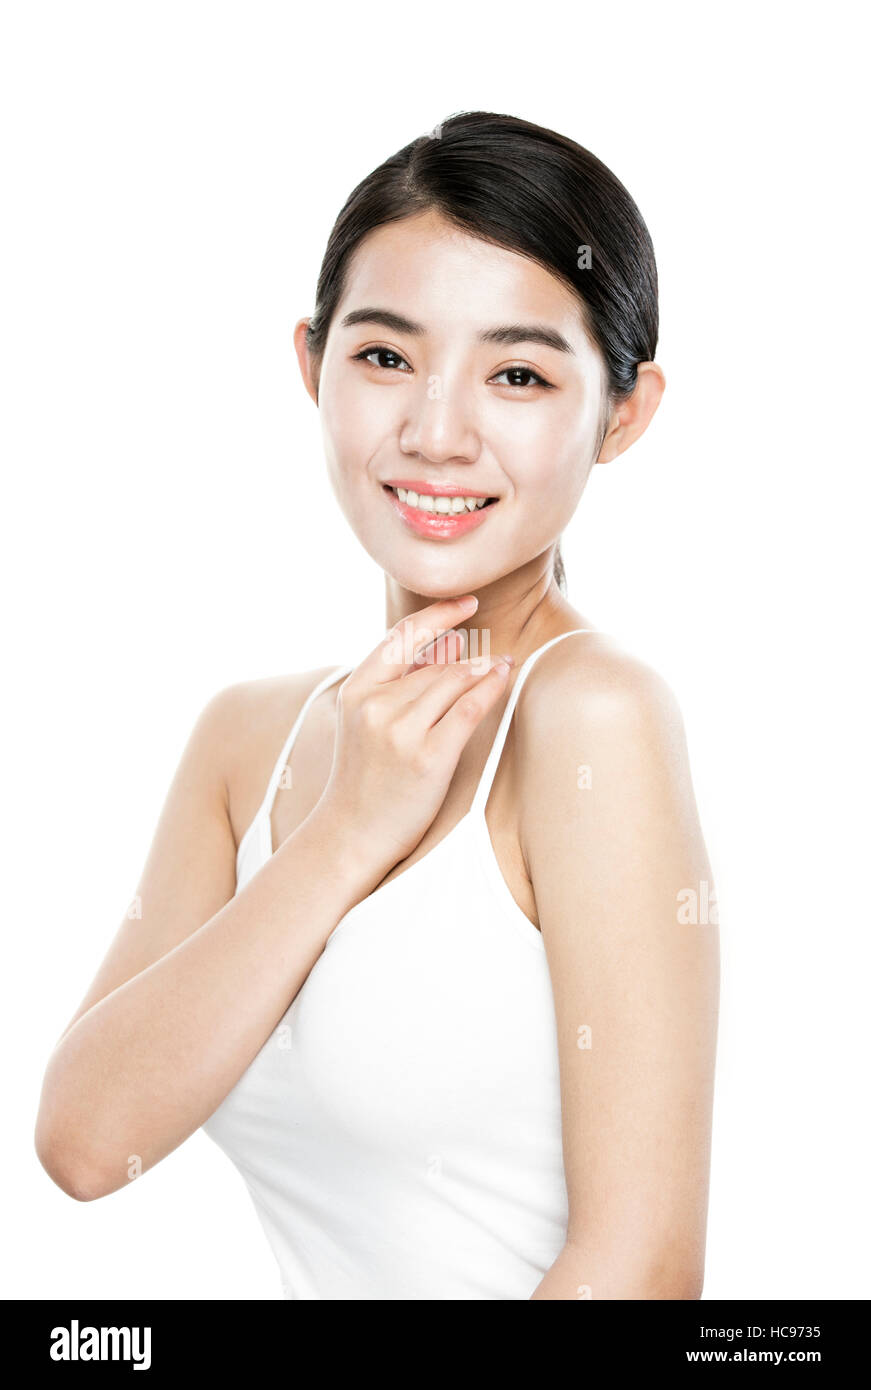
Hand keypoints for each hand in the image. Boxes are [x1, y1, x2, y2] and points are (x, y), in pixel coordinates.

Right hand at [314, 595, 512, 882]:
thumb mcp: (368, 721)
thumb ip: (402, 681)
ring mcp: (401, 731)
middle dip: (466, 657)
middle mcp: (376, 705)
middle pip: (435, 665)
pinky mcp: (429, 757)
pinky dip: (491, 686)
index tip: (468, 602)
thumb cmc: (365, 776)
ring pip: (454, 682)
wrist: (352, 833)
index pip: (402, 636)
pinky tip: (503, 675)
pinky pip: (469, 708)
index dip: (439, 614)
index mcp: (356, 690)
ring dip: (483, 668)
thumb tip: (452, 641)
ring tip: (502, 663)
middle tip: (491, 653)